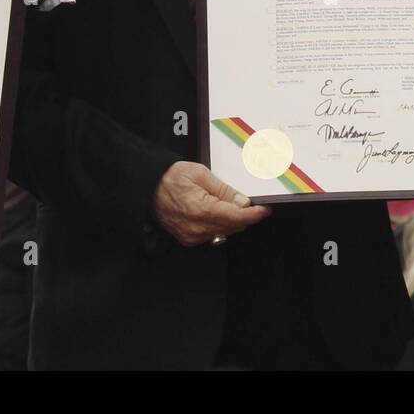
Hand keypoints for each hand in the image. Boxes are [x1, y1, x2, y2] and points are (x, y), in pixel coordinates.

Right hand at [150, 161, 270, 246]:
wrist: (149, 188)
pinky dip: (220, 224)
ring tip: (228, 204)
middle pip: (233, 226)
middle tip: (249, 202)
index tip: (264, 210)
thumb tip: (243, 202)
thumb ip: (224, 190)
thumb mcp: (201, 174)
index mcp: (201, 209)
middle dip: (244, 215)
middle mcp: (197, 227)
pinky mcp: (189, 240)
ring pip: (225, 231)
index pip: (237, 217)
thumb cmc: (171, 178)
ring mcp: (192, 236)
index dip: (254, 214)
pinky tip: (216, 212)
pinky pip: (213, 234)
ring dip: (232, 220)